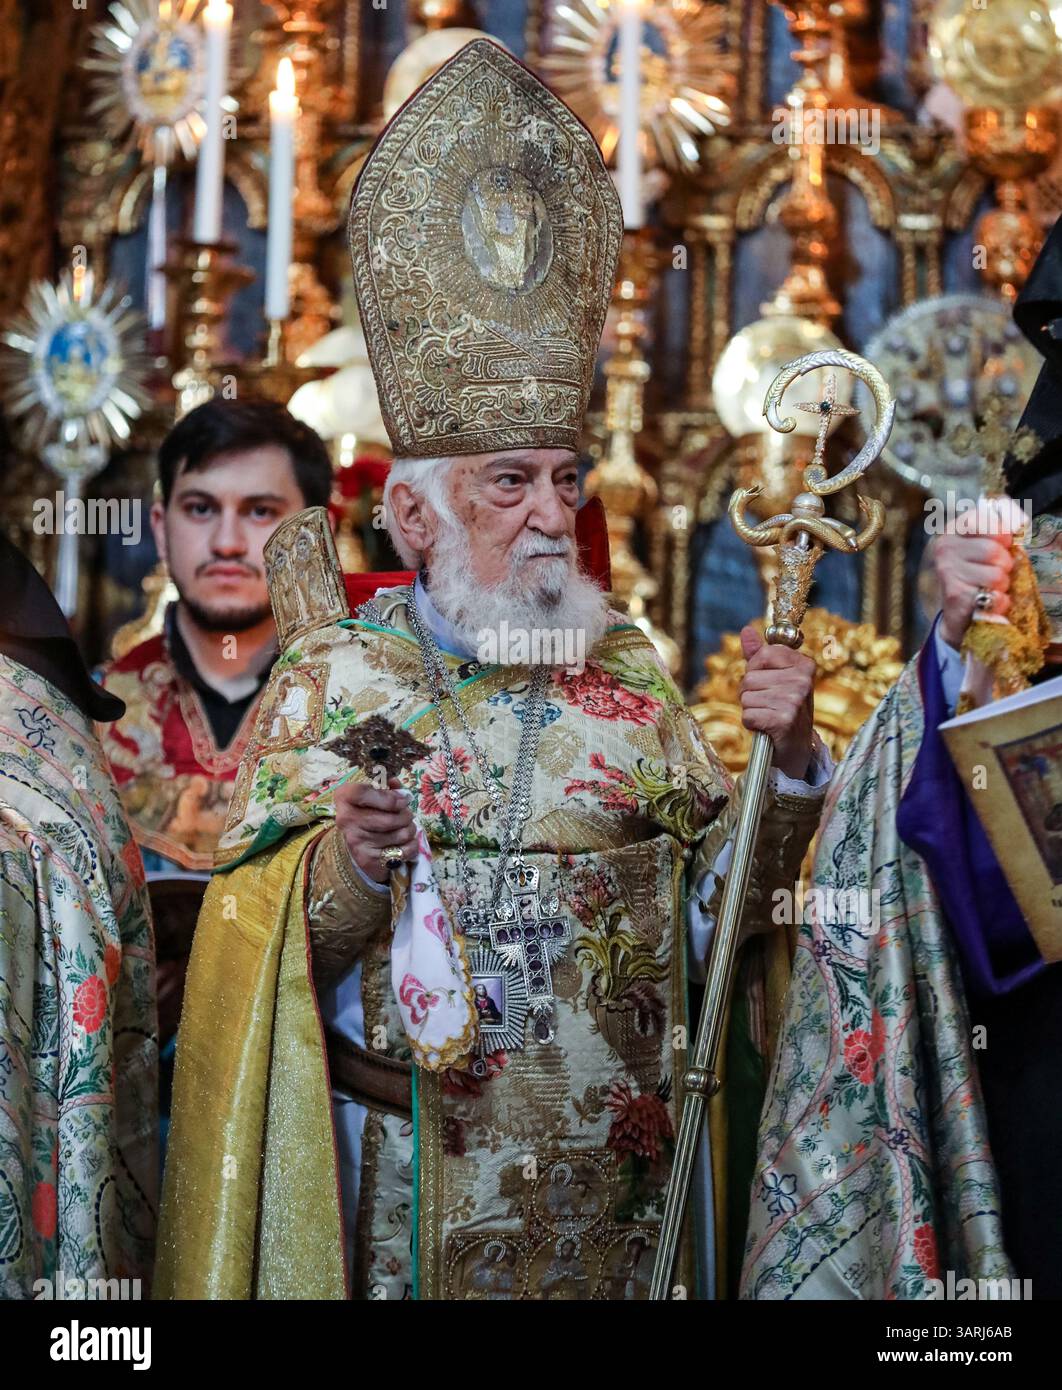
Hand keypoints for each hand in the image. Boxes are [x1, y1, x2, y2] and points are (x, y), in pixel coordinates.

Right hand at [334, 775, 416, 883]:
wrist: (358, 844)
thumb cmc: (369, 813)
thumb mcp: (373, 795)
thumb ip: (387, 787)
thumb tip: (395, 782)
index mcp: (345, 797)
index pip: (363, 793)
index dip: (389, 797)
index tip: (402, 801)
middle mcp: (346, 819)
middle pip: (389, 819)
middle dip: (406, 816)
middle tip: (407, 815)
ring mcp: (356, 841)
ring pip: (400, 835)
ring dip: (410, 830)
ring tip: (406, 828)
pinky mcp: (368, 860)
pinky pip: (403, 851)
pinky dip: (412, 846)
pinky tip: (405, 842)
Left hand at [738, 626, 815, 779]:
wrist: (796, 749)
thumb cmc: (783, 710)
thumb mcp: (775, 679)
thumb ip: (759, 655)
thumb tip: (746, 631)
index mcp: (804, 665)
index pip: (763, 654)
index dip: (755, 670)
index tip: (767, 684)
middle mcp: (803, 680)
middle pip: (750, 677)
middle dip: (750, 693)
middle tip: (768, 706)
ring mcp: (795, 700)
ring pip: (746, 696)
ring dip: (751, 710)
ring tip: (768, 716)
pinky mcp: (784, 720)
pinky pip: (748, 714)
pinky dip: (751, 724)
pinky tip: (766, 728)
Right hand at [933, 518, 1015, 649]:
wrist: (958, 612)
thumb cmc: (977, 573)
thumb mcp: (986, 546)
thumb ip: (1000, 530)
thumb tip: (1018, 526)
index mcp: (954, 530)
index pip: (985, 521)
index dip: (1003, 535)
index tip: (1002, 544)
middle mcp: (946, 548)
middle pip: (993, 551)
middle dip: (1004, 564)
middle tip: (996, 570)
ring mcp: (948, 571)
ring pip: (996, 575)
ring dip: (1002, 584)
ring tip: (991, 587)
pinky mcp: (955, 595)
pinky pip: (994, 597)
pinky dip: (1000, 602)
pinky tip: (988, 600)